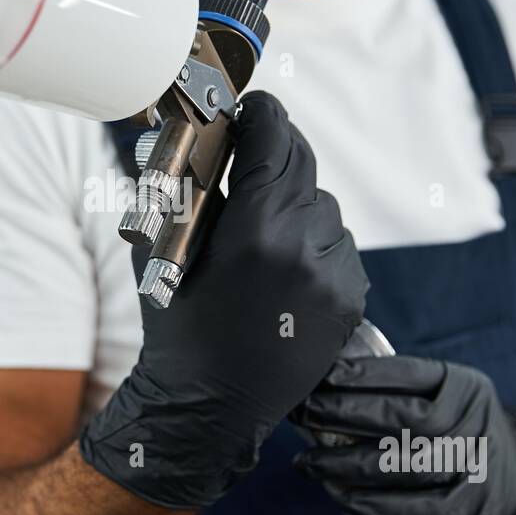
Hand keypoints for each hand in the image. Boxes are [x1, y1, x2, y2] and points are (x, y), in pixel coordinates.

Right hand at [80, 92, 366, 509]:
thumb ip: (185, 188)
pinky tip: (286, 269)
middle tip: (255, 153)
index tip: (252, 109)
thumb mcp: (164, 248)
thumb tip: (198, 138)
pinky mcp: (350, 297)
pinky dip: (315, 244)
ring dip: (297, 205)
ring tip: (264, 233)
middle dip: (277, 151)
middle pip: (303, 162)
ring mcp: (334, 273)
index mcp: (255, 227)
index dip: (262, 113)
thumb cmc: (177, 326)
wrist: (209, 406)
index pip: (274, 137)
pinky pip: (338, 245)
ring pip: (323, 206)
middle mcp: (304, 244)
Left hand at [291, 355, 515, 514]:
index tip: (320, 376)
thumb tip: (324, 383)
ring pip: (406, 466)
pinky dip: (372, 504)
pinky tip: (339, 495)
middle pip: (405, 419)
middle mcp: (476, 422)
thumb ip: (398, 387)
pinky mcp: (471, 511)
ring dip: (347, 465)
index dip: (362, 375)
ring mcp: (477, 468)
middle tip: (301, 414)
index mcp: (465, 385)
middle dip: (344, 415)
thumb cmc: (455, 427)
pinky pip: (414, 510)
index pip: (409, 375)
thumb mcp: (443, 392)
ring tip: (309, 464)